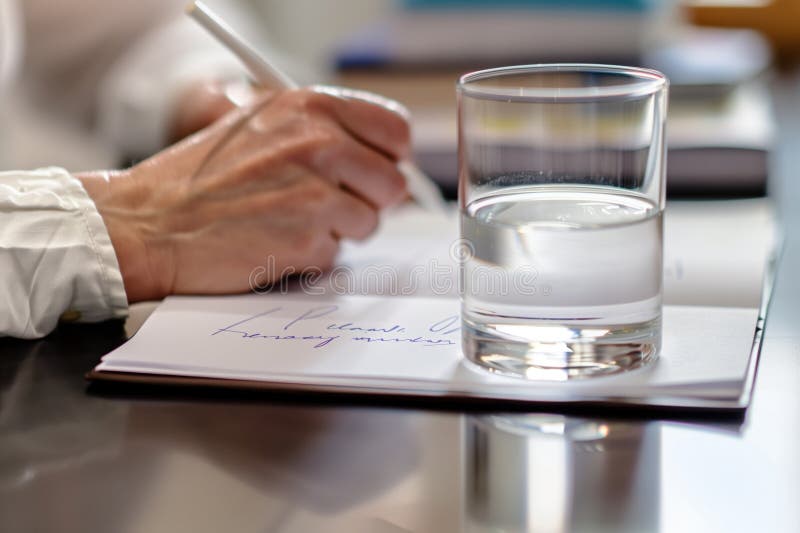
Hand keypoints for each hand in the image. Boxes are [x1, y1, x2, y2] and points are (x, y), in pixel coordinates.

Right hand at [79, 87, 409, 301]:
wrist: (148, 223)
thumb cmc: (200, 177)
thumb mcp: (261, 125)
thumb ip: (322, 131)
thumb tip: (380, 157)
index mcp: (310, 107)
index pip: (395, 131)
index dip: (388, 158)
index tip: (372, 172)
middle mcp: (319, 144)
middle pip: (392, 183)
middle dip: (366, 200)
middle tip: (324, 205)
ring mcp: (316, 194)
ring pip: (369, 223)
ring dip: (338, 231)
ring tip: (288, 221)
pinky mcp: (307, 240)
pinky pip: (338, 255)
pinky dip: (312, 257)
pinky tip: (273, 242)